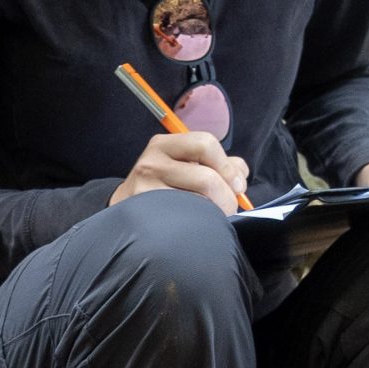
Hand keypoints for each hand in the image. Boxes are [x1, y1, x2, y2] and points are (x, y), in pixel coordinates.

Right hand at [111, 129, 250, 215]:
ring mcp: (145, 189)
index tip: (237, 185)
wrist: (128, 207)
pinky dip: (198, 222)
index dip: (228, 167)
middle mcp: (152, 162)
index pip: (205, 144)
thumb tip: (240, 177)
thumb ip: (221, 163)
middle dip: (226, 196)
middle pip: (206, 178)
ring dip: (213, 213)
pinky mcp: (144, 212)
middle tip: (229, 207)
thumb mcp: (188, 164)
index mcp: (165, 144)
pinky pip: (184, 218)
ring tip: (211, 216)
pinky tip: (195, 223)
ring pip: (198, 202)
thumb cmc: (167, 185)